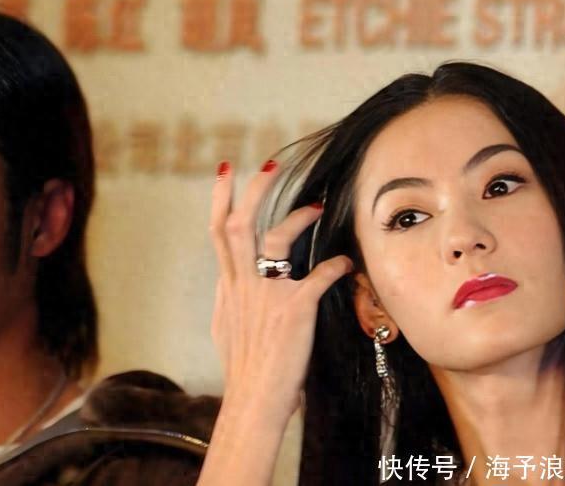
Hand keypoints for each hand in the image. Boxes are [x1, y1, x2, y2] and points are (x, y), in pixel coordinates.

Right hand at [209, 159, 352, 424]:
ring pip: (273, 238)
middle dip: (252, 190)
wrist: (253, 401)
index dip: (222, 199)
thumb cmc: (242, 371)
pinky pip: (318, 274)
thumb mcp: (225, 329)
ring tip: (316, 205)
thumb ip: (230, 301)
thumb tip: (232, 285)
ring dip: (296, 216)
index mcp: (227, 287)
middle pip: (238, 224)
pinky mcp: (294, 309)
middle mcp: (241, 284)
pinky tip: (345, 262)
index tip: (226, 172)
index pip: (219, 232)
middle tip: (268, 164)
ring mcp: (266, 295)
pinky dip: (334, 264)